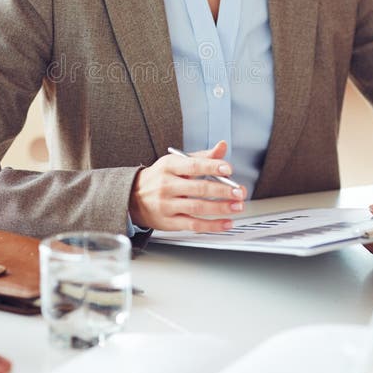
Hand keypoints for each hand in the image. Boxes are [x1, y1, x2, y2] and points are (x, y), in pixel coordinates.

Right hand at [129, 141, 245, 231]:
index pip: (193, 165)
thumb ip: (202, 157)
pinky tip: (226, 222)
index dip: (212, 167)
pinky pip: (193, 224)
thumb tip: (222, 147)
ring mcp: (167, 205)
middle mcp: (167, 185)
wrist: (133, 197)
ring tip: (237, 206)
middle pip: (198, 188)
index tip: (228, 169)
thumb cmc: (160, 178)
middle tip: (239, 192)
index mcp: (169, 166)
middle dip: (222, 191)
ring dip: (220, 208)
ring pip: (197, 207)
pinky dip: (212, 225)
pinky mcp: (169, 222)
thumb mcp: (176, 162)